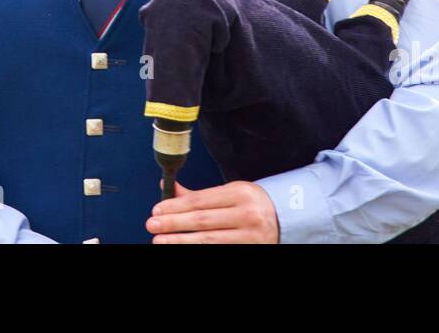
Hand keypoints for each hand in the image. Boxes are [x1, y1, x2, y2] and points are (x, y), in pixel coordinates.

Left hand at [146, 181, 279, 243]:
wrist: (286, 219)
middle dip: (174, 224)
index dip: (176, 206)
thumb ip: (200, 195)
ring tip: (160, 241)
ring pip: (208, 240)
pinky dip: (198, 250)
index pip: (201, 201)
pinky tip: (183, 247)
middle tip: (152, 225)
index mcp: (241, 193)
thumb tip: (170, 189)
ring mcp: (250, 236)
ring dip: (181, 241)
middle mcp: (248, 215)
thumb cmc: (251, 203)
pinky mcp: (251, 250)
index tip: (157, 210)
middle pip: (202, 220)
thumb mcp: (230, 192)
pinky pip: (218, 250)